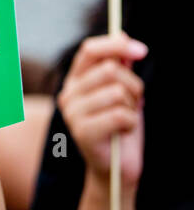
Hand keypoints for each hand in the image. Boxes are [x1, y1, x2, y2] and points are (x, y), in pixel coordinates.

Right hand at [58, 33, 145, 188]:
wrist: (116, 172)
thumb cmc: (120, 129)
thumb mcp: (123, 93)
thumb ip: (120, 67)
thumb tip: (124, 37)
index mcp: (75, 80)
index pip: (90, 50)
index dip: (116, 45)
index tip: (141, 50)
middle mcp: (68, 93)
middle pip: (110, 70)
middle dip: (133, 85)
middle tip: (135, 102)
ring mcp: (73, 113)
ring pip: (117, 92)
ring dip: (132, 106)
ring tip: (127, 119)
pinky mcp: (83, 132)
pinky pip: (120, 114)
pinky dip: (131, 122)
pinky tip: (124, 132)